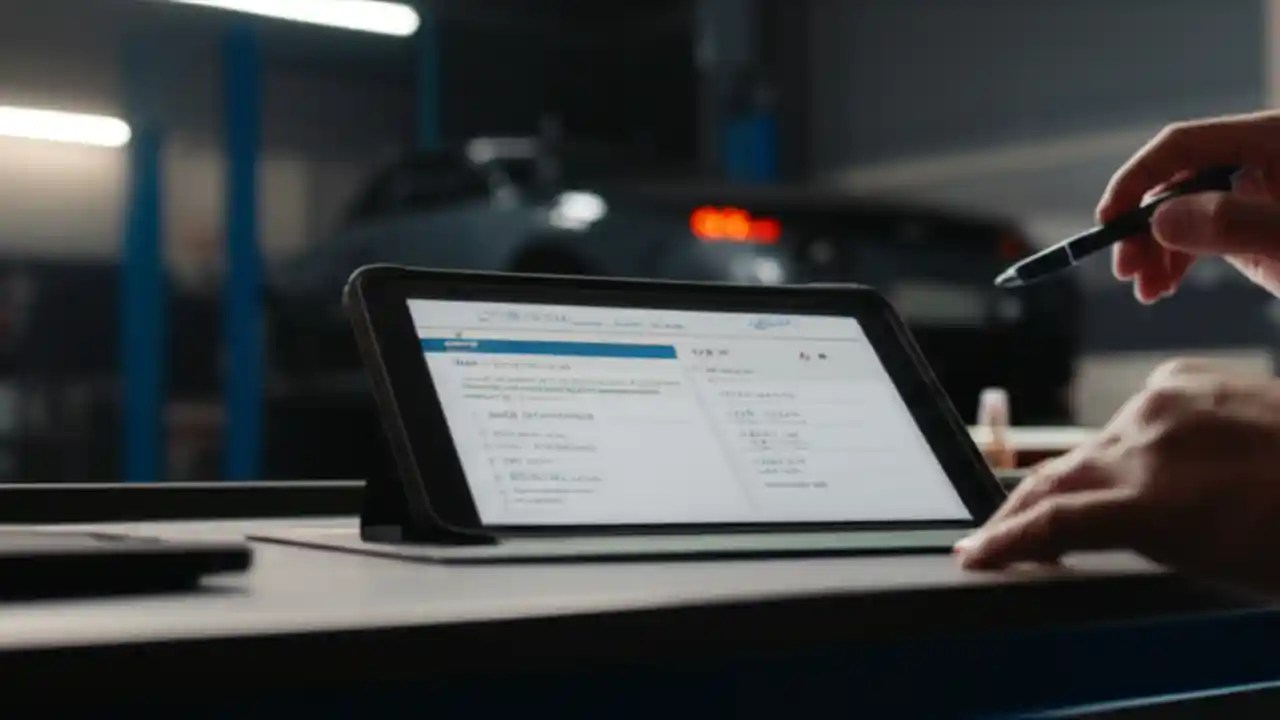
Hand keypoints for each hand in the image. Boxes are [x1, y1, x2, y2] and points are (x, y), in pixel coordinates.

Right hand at [954, 359, 1279, 593]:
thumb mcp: (1208, 559)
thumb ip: (1137, 534)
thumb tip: (1096, 527)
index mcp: (1146, 500)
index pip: (1047, 522)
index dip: (1002, 541)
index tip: (974, 553)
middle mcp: (1142, 442)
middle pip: (1056, 477)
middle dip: (1023, 510)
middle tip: (999, 534)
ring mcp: (1163, 402)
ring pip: (1097, 444)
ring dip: (1088, 474)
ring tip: (1091, 503)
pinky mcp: (1186, 377)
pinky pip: (1139, 411)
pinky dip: (1138, 439)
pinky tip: (1158, 459)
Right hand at [1101, 111, 1279, 300]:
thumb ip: (1232, 222)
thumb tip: (1158, 220)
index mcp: (1268, 140)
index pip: (1181, 146)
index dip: (1135, 180)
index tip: (1107, 224)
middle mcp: (1254, 160)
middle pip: (1174, 182)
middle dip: (1141, 228)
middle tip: (1125, 271)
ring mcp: (1251, 194)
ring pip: (1180, 212)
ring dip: (1152, 251)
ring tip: (1146, 291)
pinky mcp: (1249, 226)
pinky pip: (1198, 233)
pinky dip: (1173, 260)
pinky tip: (1163, 285)